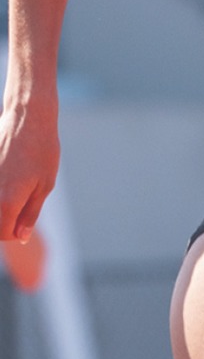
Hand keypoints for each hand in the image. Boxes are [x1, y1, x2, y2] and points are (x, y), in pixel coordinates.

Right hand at [0, 101, 59, 243]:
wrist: (27, 120)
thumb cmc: (42, 152)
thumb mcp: (44, 185)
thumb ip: (29, 214)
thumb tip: (20, 238)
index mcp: (7, 202)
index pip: (3, 234)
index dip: (15, 233)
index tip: (25, 222)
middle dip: (4, 222)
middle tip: (21, 204)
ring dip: (1, 206)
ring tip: (17, 187)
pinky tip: (9, 176)